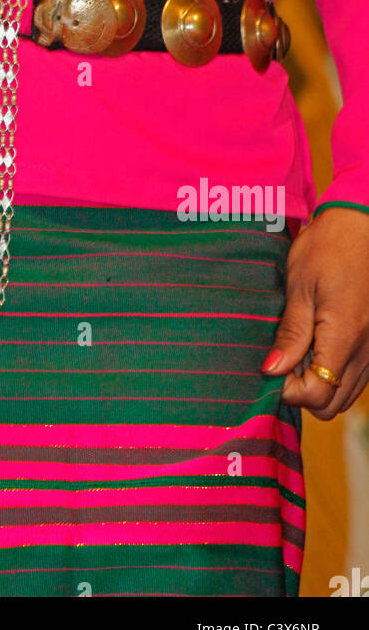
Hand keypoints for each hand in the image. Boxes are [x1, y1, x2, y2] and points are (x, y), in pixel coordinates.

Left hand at [261, 206, 368, 418]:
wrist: (363, 226)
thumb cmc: (329, 247)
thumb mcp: (300, 285)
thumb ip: (291, 332)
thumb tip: (272, 370)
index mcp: (344, 336)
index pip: (317, 392)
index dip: (288, 389)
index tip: (270, 367)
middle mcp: (366, 351)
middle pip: (331, 403)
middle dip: (301, 392)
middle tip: (281, 360)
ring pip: (345, 395)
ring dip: (318, 384)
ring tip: (297, 351)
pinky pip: (356, 378)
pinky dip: (334, 374)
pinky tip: (316, 347)